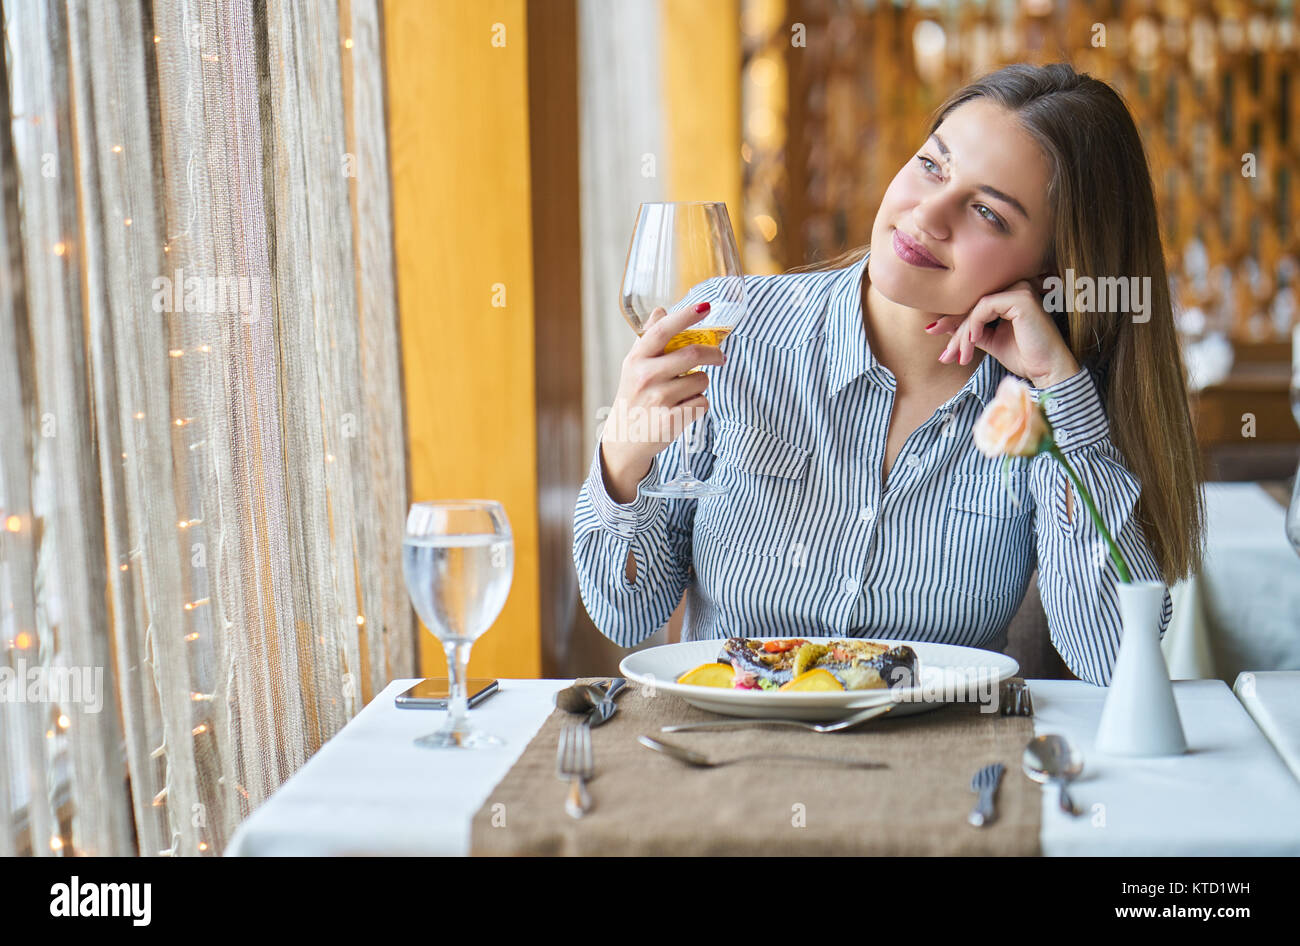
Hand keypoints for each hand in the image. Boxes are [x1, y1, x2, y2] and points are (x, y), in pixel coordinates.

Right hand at [601, 302, 726, 480]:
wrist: (625, 440)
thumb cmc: (635, 397)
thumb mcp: (634, 366)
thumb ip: (649, 339)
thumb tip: (662, 310)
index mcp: (637, 359)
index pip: (663, 330)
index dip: (686, 316)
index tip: (705, 307)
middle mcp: (645, 376)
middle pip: (693, 354)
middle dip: (713, 354)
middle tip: (720, 357)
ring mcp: (658, 399)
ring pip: (701, 379)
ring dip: (701, 384)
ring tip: (685, 392)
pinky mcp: (671, 420)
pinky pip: (702, 402)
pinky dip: (699, 403)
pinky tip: (684, 408)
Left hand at [924, 278, 1080, 388]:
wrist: (1048, 371)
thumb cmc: (1025, 357)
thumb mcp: (991, 341)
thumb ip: (972, 331)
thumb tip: (943, 326)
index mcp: (1011, 296)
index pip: (975, 305)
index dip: (953, 320)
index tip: (933, 333)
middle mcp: (1016, 287)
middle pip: (973, 305)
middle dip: (954, 330)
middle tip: (944, 354)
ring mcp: (1020, 289)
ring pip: (976, 307)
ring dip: (962, 334)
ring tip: (959, 356)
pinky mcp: (1021, 297)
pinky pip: (984, 307)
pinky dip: (973, 325)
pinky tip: (972, 341)